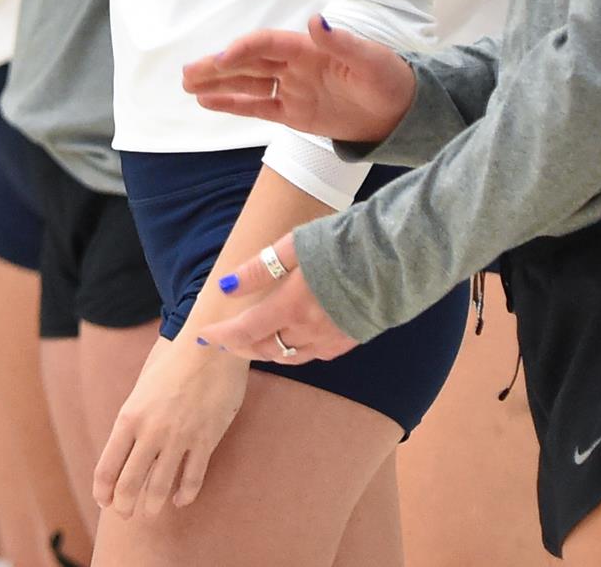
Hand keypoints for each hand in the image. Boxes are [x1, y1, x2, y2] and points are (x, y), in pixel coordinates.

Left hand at [92, 334, 248, 517]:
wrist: (210, 347)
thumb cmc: (173, 363)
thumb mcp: (142, 389)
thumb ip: (134, 419)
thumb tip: (127, 448)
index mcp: (129, 417)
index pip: (107, 467)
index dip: (103, 490)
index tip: (104, 500)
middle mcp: (151, 432)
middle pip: (130, 483)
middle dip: (124, 505)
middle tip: (125, 512)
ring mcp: (179, 438)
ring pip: (160, 487)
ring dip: (152, 505)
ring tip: (150, 511)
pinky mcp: (205, 440)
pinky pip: (192, 478)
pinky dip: (184, 495)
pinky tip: (180, 500)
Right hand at [180, 14, 415, 144]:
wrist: (399, 111)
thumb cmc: (389, 79)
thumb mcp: (371, 61)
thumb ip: (341, 43)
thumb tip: (315, 20)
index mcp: (309, 49)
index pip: (268, 44)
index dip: (243, 49)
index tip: (221, 59)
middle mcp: (294, 66)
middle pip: (248, 63)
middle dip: (218, 66)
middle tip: (187, 72)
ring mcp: (291, 88)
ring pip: (247, 83)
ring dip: (218, 83)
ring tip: (187, 84)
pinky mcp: (293, 113)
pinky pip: (258, 107)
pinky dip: (233, 104)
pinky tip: (208, 102)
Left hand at [195, 233, 355, 364]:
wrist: (397, 256)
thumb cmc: (343, 242)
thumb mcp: (295, 245)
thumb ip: (258, 268)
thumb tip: (226, 286)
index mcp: (291, 305)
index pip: (245, 330)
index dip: (222, 335)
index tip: (203, 334)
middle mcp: (308, 330)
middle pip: (265, 349)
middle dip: (240, 346)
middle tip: (225, 339)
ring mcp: (330, 340)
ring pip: (289, 356)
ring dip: (266, 351)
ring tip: (253, 341)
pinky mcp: (349, 341)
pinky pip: (314, 355)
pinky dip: (295, 351)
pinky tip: (292, 340)